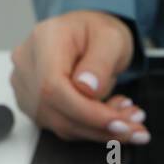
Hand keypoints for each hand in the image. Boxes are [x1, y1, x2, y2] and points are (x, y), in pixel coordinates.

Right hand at [9, 10, 148, 143]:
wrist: (88, 36)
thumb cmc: (98, 32)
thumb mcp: (111, 38)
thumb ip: (99, 62)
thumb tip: (87, 88)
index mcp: (43, 41)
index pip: (54, 88)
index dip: (87, 112)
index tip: (118, 122)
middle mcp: (28, 65)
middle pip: (58, 111)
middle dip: (102, 126)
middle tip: (136, 127)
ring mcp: (27, 87)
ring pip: (62, 125)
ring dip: (101, 130)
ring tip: (129, 120)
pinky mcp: (35, 104)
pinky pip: (63, 126)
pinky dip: (92, 129)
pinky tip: (111, 119)